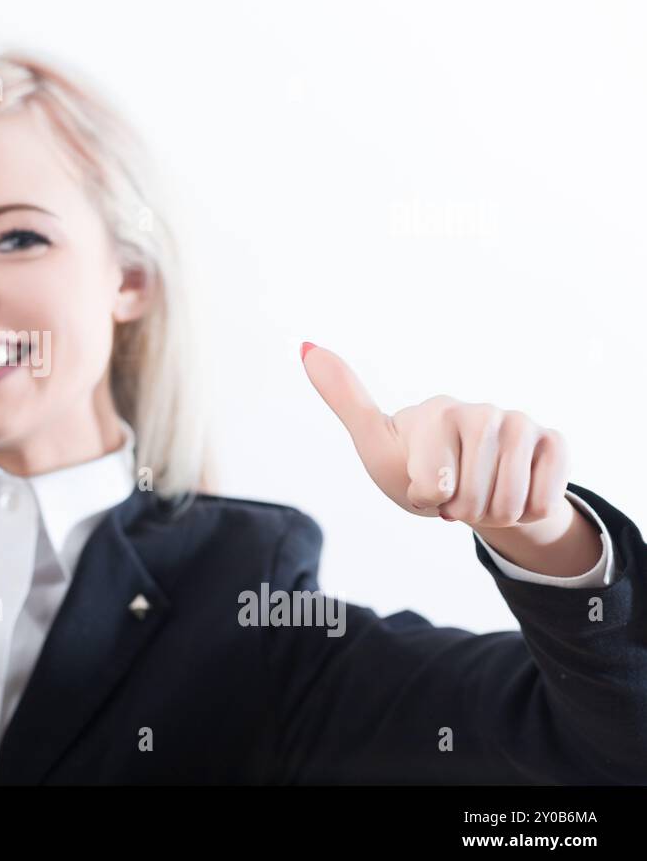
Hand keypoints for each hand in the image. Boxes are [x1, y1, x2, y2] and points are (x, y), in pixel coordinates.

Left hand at [299, 342, 570, 529]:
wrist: (467, 491)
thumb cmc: (413, 467)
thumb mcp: (374, 443)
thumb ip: (345, 399)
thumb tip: (305, 346)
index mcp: (436, 411)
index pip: (434, 485)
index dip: (426, 499)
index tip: (420, 482)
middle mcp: (480, 409)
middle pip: (474, 498)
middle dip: (460, 510)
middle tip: (452, 494)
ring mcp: (521, 423)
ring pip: (511, 502)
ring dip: (493, 514)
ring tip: (478, 494)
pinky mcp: (553, 442)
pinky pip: (545, 497)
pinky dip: (529, 509)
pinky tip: (515, 491)